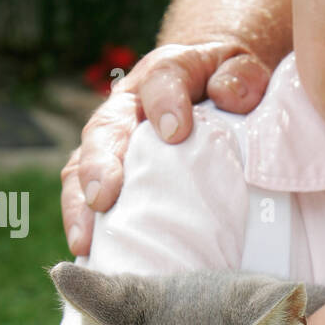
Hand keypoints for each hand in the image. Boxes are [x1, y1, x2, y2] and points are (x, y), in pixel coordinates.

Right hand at [61, 41, 272, 255]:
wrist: (215, 88)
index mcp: (166, 74)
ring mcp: (115, 145)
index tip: (176, 132)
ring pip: (83, 168)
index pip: (162, 81)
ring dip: (81, 205)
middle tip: (103, 196)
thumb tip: (230, 97)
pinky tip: (90, 255)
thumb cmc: (229, 83)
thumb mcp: (244, 70)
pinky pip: (90, 201)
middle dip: (100, 164)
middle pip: (105, 130)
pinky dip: (87, 227)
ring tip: (85, 239)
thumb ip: (242, 77)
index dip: (165, 104)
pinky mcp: (113, 179)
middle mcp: (129, 108)